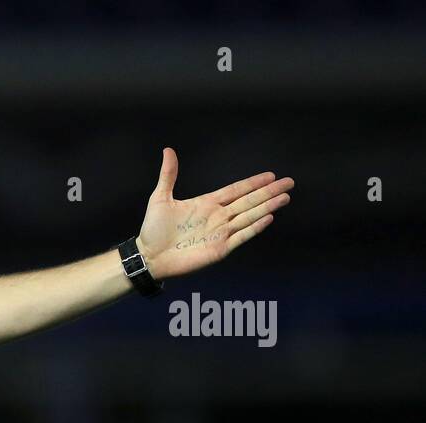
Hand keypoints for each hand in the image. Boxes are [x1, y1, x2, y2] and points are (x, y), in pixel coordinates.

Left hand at [135, 148, 293, 281]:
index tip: (271, 175)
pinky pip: (241, 236)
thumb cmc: (153, 230)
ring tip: (285, 197)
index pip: (236, 190)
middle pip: (248, 201)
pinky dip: (254, 228)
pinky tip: (268, 217)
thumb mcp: (160, 198)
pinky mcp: (219, 249)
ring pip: (249, 217)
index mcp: (207, 204)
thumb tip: (168, 150)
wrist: (148, 256)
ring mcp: (220, 233)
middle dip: (269, 192)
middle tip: (289, 182)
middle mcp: (217, 217)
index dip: (253, 183)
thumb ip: (168, 175)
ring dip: (267, 207)